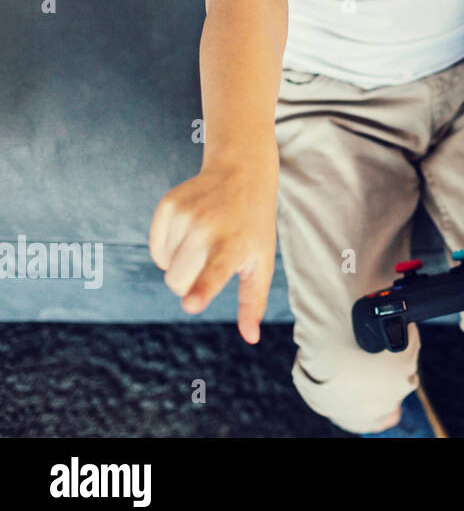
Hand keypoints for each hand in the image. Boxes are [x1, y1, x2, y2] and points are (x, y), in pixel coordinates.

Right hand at [148, 148, 278, 344]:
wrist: (242, 172)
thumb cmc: (253, 227)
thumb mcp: (261, 261)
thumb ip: (253, 301)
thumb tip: (251, 338)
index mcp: (234, 246)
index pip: (215, 273)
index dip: (201, 290)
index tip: (192, 303)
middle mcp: (207, 229)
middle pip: (177, 282)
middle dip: (190, 282)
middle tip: (214, 258)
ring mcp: (185, 215)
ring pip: (166, 266)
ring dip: (182, 261)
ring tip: (207, 236)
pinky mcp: (167, 205)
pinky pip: (156, 248)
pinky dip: (169, 248)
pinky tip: (191, 230)